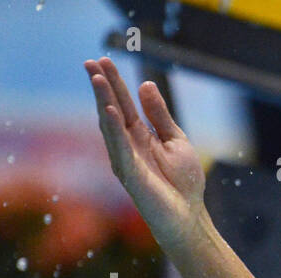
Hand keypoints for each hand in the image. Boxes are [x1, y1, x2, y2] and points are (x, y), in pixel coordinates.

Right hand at [83, 56, 205, 254]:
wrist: (189, 215)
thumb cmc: (184, 182)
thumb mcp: (176, 140)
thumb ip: (159, 115)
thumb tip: (146, 84)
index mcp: (139, 135)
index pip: (123, 103)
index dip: (114, 83)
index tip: (102, 60)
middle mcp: (127, 145)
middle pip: (112, 110)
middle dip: (102, 87)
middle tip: (90, 62)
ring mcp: (125, 159)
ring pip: (111, 126)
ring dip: (104, 102)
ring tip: (97, 79)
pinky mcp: (129, 174)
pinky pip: (120, 148)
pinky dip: (113, 129)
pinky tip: (109, 110)